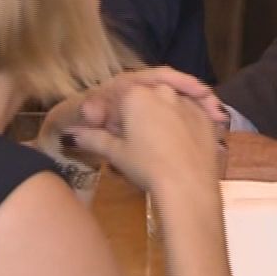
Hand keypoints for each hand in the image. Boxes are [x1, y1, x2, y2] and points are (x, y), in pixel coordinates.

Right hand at [34, 68, 221, 173]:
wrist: (188, 185)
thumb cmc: (146, 167)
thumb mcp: (116, 153)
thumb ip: (93, 139)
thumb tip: (70, 135)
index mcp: (137, 94)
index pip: (117, 95)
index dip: (112, 115)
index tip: (113, 133)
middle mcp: (163, 90)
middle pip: (143, 95)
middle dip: (135, 114)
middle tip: (133, 140)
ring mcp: (187, 102)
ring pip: (167, 102)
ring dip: (157, 116)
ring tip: (154, 144)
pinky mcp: (206, 116)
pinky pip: (189, 112)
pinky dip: (180, 121)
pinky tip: (176, 144)